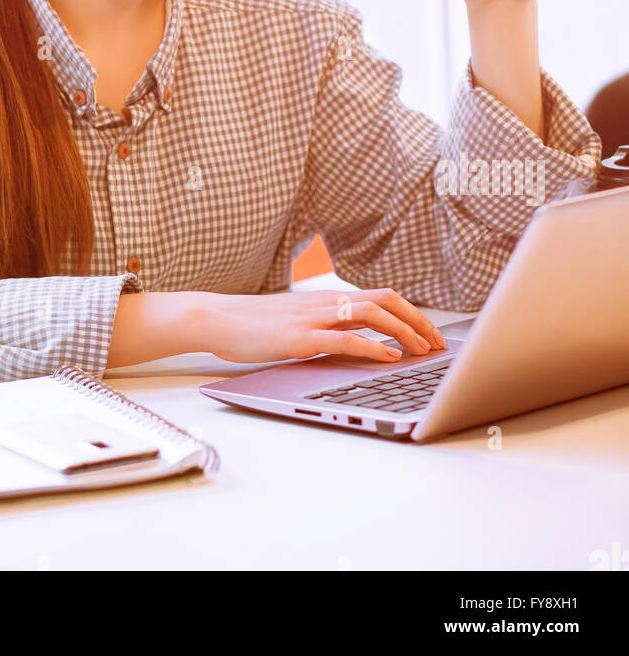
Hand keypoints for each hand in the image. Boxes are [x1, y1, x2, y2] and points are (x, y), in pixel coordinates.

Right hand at [204, 287, 445, 364]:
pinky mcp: (301, 338)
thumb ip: (323, 324)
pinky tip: (389, 358)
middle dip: (417, 321)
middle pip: (384, 300)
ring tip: (421, 350)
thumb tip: (353, 340)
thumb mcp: (295, 320)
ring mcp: (314, 318)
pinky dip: (373, 347)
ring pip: (371, 313)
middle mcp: (325, 302)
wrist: (217, 318)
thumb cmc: (253, 324)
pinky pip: (345, 338)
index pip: (380, 297)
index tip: (430, 333)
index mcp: (326, 298)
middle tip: (437, 344)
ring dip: (404, 331)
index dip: (410, 313)